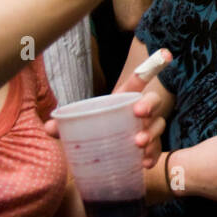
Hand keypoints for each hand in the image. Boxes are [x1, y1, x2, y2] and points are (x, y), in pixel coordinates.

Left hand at [40, 50, 173, 168]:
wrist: (103, 154)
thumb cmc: (94, 132)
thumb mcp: (79, 126)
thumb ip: (64, 124)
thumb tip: (50, 126)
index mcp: (123, 99)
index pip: (137, 81)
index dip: (152, 66)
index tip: (166, 54)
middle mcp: (140, 112)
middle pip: (153, 101)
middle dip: (149, 105)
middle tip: (139, 113)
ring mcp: (148, 129)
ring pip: (158, 125)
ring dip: (151, 133)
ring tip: (139, 142)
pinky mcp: (151, 147)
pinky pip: (157, 149)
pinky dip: (152, 155)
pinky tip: (145, 162)